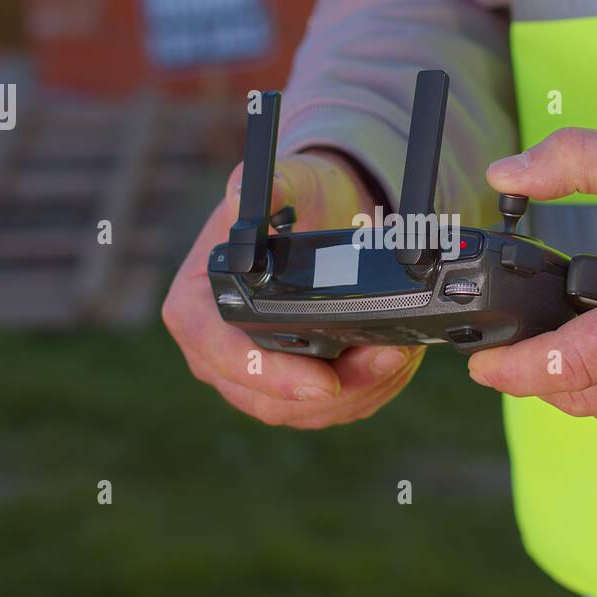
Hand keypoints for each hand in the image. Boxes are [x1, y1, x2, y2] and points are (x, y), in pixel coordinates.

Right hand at [163, 151, 424, 428]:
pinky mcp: (290, 389)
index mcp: (195, 307)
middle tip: (388, 357)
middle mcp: (215, 352)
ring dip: (361, 391)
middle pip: (266, 399)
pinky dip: (369, 391)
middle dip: (335, 389)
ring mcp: (252, 377)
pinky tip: (396, 362)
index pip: (219, 353)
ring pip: (303, 413)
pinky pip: (328, 410)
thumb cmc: (297, 201)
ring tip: (400, 354)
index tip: (321, 381)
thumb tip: (242, 189)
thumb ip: (272, 187)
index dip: (268, 375)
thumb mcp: (290, 184)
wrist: (323, 219)